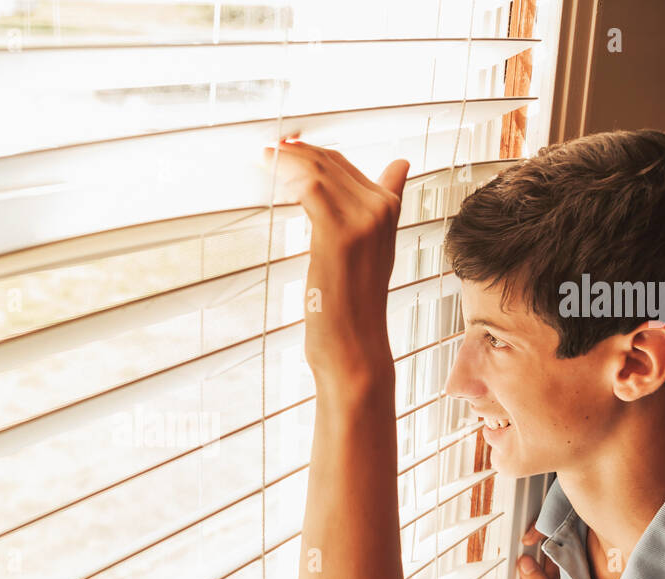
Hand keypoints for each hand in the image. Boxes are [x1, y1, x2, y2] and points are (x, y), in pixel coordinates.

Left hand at [263, 138, 409, 396]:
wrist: (355, 346)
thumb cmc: (353, 307)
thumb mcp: (372, 252)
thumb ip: (379, 210)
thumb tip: (399, 165)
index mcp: (389, 211)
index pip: (347, 165)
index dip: (314, 152)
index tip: (287, 147)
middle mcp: (381, 210)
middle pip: (332, 162)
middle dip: (297, 151)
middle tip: (269, 150)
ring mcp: (364, 220)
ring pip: (320, 169)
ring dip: (288, 159)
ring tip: (265, 157)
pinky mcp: (339, 234)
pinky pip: (311, 188)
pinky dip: (289, 175)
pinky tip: (272, 173)